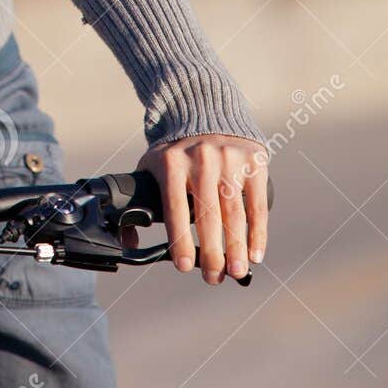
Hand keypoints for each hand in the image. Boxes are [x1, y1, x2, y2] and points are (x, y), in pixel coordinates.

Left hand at [121, 134, 269, 283]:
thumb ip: (138, 201)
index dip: (180, 241)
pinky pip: (257, 205)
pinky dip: (258, 233)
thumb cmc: (175, 150)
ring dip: (237, 249)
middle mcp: (201, 160)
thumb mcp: (151, 165)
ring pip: (234, 214)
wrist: (203, 109)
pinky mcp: (253, 161)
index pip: (175, 209)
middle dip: (212, 254)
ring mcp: (229, 160)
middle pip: (208, 217)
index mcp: (172, 163)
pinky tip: (255, 254)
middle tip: (213, 278)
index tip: (183, 267)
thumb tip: (130, 241)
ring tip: (236, 272)